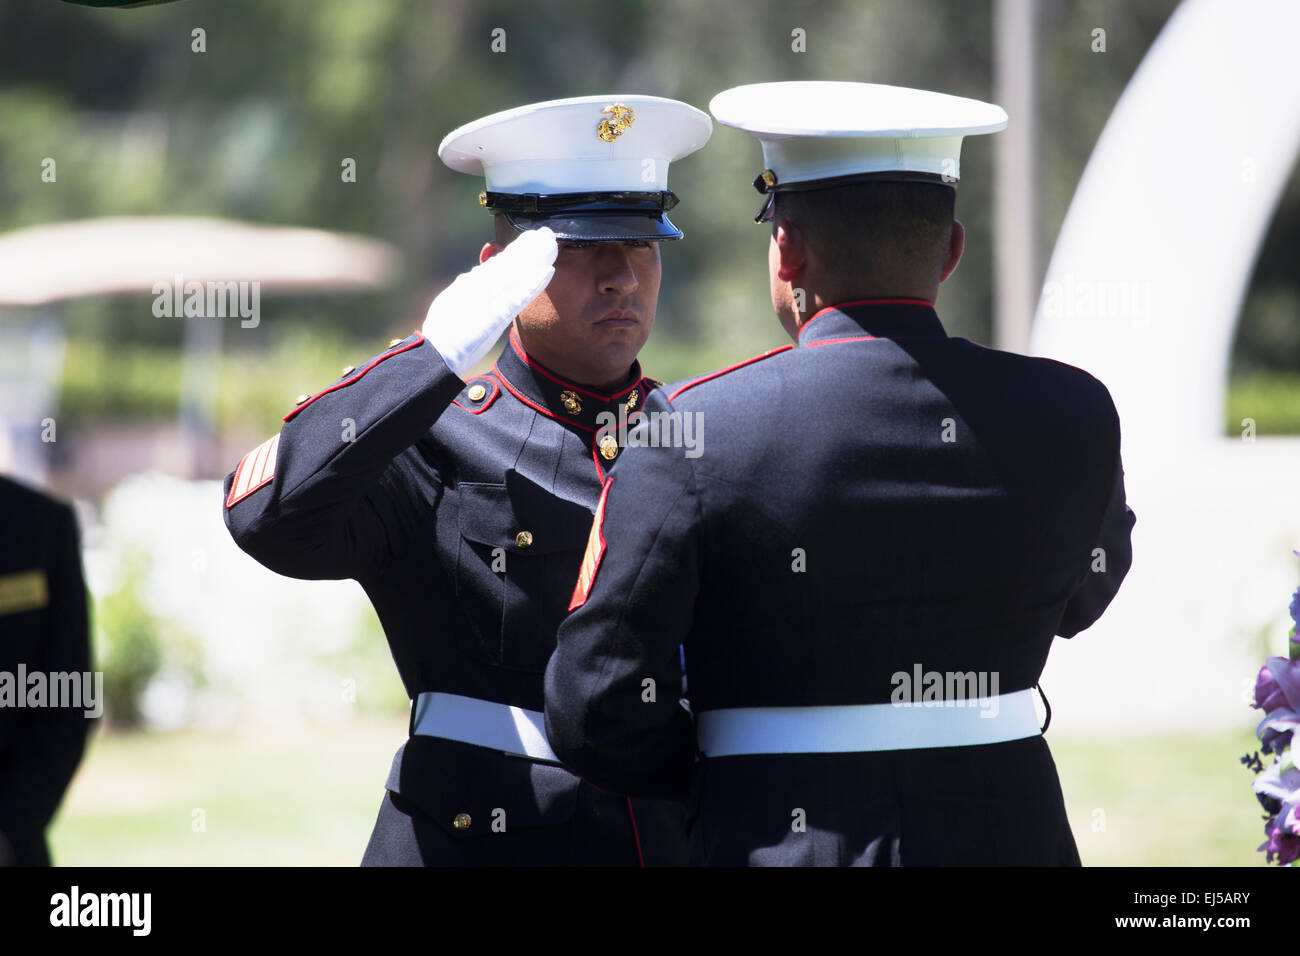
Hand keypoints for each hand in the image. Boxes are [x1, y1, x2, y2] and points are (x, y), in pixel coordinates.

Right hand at [422, 226, 556, 377]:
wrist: (443, 347)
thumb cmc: (447, 328)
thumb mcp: (455, 299)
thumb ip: (467, 285)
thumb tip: (473, 274)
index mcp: (475, 282)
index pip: (501, 262)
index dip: (517, 249)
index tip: (531, 237)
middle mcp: (486, 285)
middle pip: (511, 262)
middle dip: (529, 248)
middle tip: (545, 233)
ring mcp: (493, 297)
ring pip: (519, 272)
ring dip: (535, 257)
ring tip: (550, 243)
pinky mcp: (500, 313)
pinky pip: (522, 295)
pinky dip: (536, 283)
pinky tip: (549, 272)